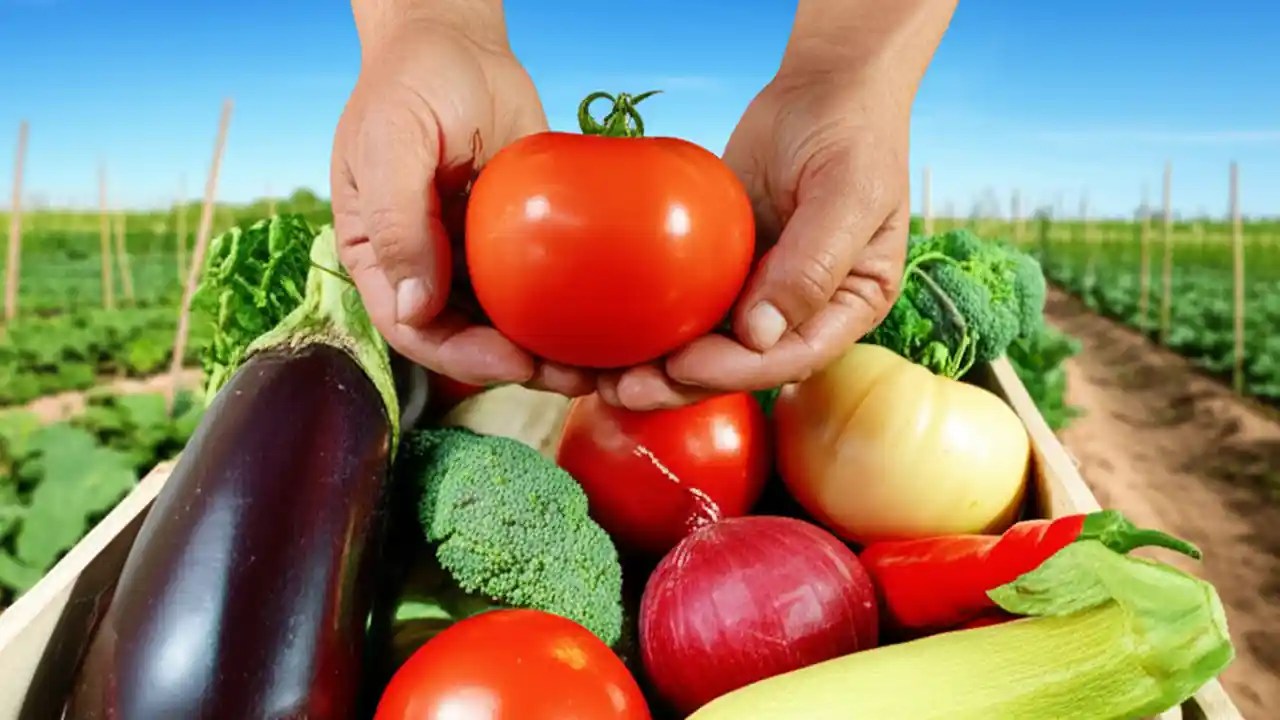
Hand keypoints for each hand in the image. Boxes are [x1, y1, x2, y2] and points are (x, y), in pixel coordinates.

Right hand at [331, 16, 594, 395]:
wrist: (458, 43)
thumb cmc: (410, 84)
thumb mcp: (389, 145)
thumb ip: (395, 224)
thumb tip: (415, 310)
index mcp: (380, 259)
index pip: (413, 330)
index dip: (460, 357)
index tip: (511, 361)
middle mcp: (427, 267)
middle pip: (467, 338)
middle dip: (517, 365)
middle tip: (572, 376)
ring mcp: (474, 255)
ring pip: (509, 321)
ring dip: (550, 348)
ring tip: (600, 364)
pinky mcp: (520, 239)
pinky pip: (542, 284)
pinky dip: (571, 308)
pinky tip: (608, 323)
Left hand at [599, 71, 910, 409]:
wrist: (825, 89)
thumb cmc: (853, 135)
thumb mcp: (848, 193)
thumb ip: (813, 264)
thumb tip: (759, 334)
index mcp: (847, 308)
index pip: (790, 357)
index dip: (736, 371)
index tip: (685, 366)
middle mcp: (800, 312)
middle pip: (739, 365)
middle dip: (681, 382)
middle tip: (625, 389)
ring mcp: (757, 292)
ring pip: (705, 344)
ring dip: (655, 366)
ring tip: (601, 378)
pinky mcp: (719, 268)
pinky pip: (682, 302)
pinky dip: (647, 321)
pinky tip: (603, 334)